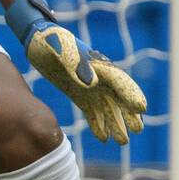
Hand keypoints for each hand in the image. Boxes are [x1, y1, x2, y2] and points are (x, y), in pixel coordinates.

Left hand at [5, 0, 146, 144]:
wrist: (38, 38)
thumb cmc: (50, 39)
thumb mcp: (59, 47)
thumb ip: (75, 62)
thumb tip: (92, 83)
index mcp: (98, 64)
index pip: (120, 81)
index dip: (131, 94)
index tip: (140, 108)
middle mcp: (99, 76)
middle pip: (119, 98)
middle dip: (129, 114)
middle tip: (138, 129)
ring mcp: (90, 86)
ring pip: (108, 108)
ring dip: (116, 124)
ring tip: (123, 141)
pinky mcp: (78, 93)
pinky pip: (92, 111)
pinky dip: (98, 124)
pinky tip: (103, 139)